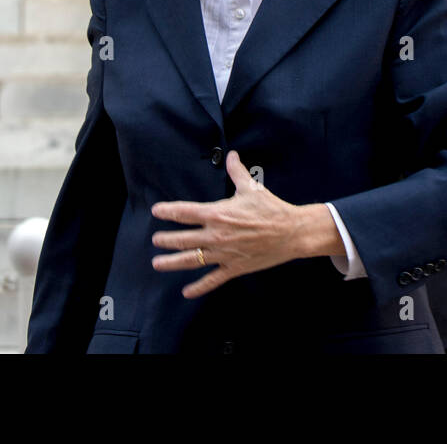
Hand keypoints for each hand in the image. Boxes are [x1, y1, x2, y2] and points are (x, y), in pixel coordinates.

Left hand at [150, 152, 338, 298]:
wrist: (291, 232)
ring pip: (191, 260)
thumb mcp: (252, 187)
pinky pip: (212, 280)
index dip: (167, 211)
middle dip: (165, 239)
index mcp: (218, 214)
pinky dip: (198, 287)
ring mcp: (224, 254)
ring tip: (157, 263)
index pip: (185, 212)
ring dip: (172, 263)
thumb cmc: (271, 209)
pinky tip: (186, 292)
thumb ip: (237, 171)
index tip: (156, 211)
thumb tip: (231, 155)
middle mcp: (216, 235)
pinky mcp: (234, 268)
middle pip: (182, 238)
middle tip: (155, 240)